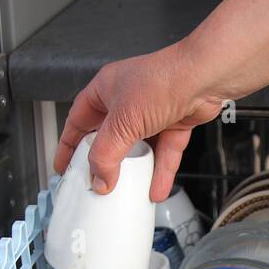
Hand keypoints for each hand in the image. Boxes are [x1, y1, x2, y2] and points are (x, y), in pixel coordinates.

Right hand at [52, 44, 223, 201]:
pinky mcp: (173, 123)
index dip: (69, 144)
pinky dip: (160, 171)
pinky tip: (156, 188)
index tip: (64, 165)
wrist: (204, 78)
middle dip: (105, 161)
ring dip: (136, 171)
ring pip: (138, 148)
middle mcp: (127, 100)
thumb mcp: (122, 121)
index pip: (78, 120)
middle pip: (109, 138)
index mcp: (106, 90)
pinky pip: (163, 153)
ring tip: (128, 190)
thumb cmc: (163, 80)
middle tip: (97, 182)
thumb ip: (106, 154)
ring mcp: (152, 112)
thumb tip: (99, 179)